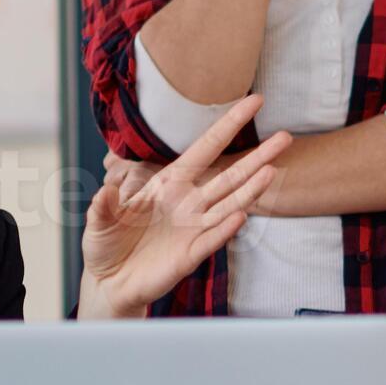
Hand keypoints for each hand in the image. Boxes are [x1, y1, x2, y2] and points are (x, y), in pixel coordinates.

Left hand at [81, 95, 291, 317]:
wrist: (109, 282)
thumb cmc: (105, 245)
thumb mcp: (98, 220)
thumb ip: (104, 205)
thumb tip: (106, 190)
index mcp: (169, 183)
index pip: (206, 147)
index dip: (229, 124)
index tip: (254, 102)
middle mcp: (188, 202)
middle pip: (231, 175)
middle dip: (258, 156)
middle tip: (286, 137)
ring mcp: (193, 227)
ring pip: (230, 203)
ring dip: (251, 189)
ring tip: (273, 170)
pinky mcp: (191, 254)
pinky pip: (212, 238)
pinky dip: (225, 228)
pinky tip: (241, 216)